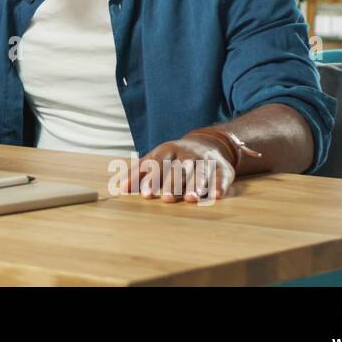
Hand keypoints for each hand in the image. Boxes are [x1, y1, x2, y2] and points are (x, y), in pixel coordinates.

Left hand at [118, 133, 236, 202]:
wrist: (208, 143)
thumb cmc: (175, 157)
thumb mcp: (157, 158)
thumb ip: (139, 171)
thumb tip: (119, 187)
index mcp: (168, 149)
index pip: (157, 163)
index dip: (151, 178)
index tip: (145, 194)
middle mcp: (187, 154)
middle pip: (178, 168)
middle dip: (171, 183)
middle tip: (164, 198)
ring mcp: (205, 160)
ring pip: (200, 172)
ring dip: (194, 185)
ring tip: (189, 198)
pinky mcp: (222, 168)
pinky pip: (221, 176)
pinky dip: (219, 185)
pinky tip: (216, 195)